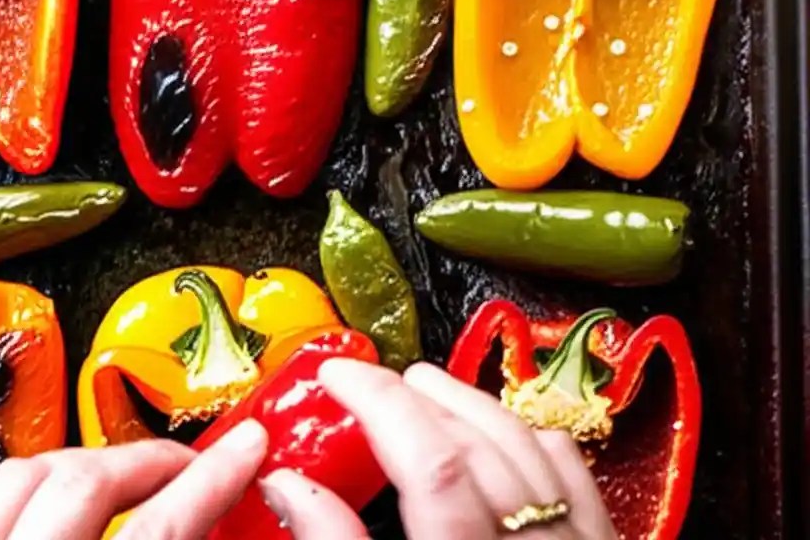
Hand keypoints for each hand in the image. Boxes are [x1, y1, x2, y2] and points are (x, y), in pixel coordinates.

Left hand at [0, 419, 267, 539]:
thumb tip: (209, 522)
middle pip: (82, 486)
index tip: (245, 450)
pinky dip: (2, 486)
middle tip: (189, 466)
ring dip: (77, 465)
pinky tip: (32, 495)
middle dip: (146, 461)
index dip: (211, 481)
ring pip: (17, 477)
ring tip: (117, 476)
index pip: (157, 534)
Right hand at [257, 361, 616, 539]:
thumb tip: (287, 486)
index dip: (377, 402)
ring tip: (422, 390)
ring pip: (529, 443)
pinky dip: (528, 435)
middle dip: (414, 394)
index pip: (429, 459)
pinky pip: (575, 472)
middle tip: (366, 382)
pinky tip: (500, 433)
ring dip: (468, 403)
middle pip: (478, 440)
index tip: (337, 377)